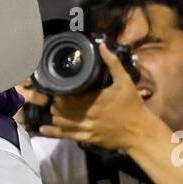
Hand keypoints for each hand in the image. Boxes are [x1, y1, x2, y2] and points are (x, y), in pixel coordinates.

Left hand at [38, 42, 155, 150]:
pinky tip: (43, 128)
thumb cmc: (132, 104)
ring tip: (52, 108)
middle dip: (55, 103)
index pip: (69, 96)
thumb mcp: (125, 80)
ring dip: (54, 115)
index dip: (59, 93)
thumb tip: (102, 45)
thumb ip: (112, 62)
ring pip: (62, 122)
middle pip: (62, 109)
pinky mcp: (87, 138)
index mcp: (95, 99)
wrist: (139, 130)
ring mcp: (87, 127)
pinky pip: (67, 135)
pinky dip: (53, 132)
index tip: (57, 87)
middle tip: (53, 97)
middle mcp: (88, 114)